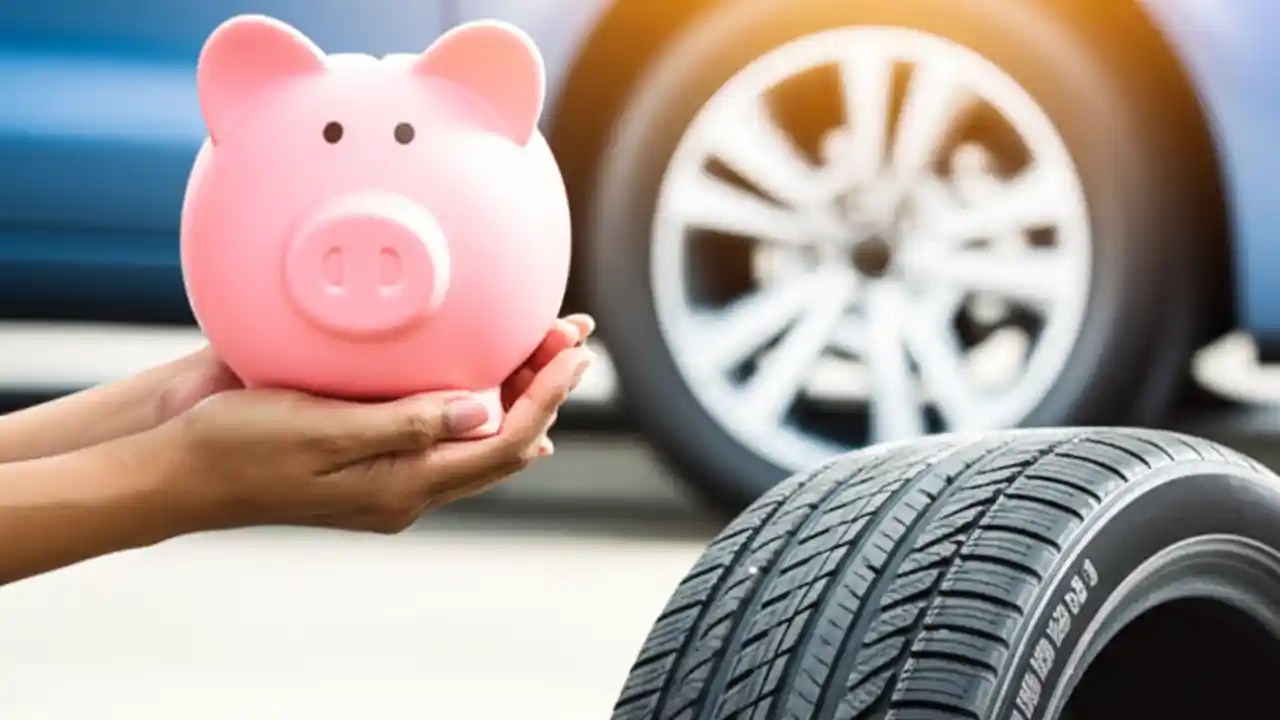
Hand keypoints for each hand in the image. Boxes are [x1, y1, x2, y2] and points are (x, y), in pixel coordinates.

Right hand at [143, 321, 595, 534]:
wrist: (176, 463)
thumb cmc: (237, 446)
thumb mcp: (322, 429)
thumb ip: (407, 424)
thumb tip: (485, 417)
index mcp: (400, 488)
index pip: (502, 446)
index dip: (546, 398)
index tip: (573, 354)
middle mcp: (404, 484)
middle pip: (501, 441)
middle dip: (544, 389)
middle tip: (572, 338)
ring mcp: (387, 467)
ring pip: (477, 433)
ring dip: (516, 388)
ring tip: (546, 343)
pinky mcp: (367, 441)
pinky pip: (441, 425)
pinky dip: (475, 393)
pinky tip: (489, 374)